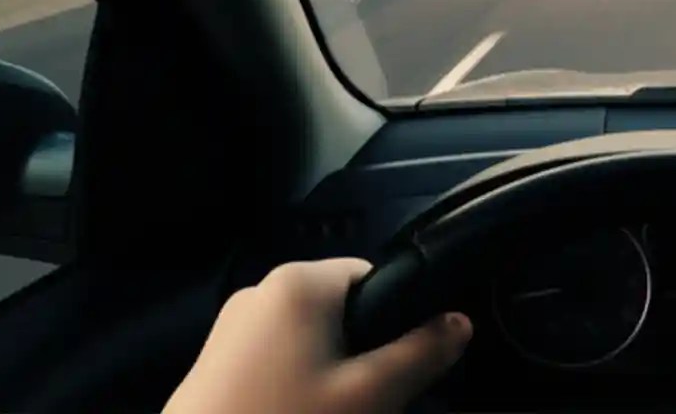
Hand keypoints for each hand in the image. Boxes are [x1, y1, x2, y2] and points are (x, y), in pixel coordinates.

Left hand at [164, 258, 471, 413]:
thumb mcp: (370, 395)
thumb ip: (422, 353)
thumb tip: (458, 323)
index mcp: (298, 283)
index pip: (373, 275)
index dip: (395, 319)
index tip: (397, 366)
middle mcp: (261, 292)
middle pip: (342, 310)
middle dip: (362, 353)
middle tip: (365, 403)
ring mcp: (232, 328)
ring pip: (311, 340)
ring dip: (330, 374)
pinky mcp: (217, 364)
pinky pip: (278, 361)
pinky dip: (296, 386)